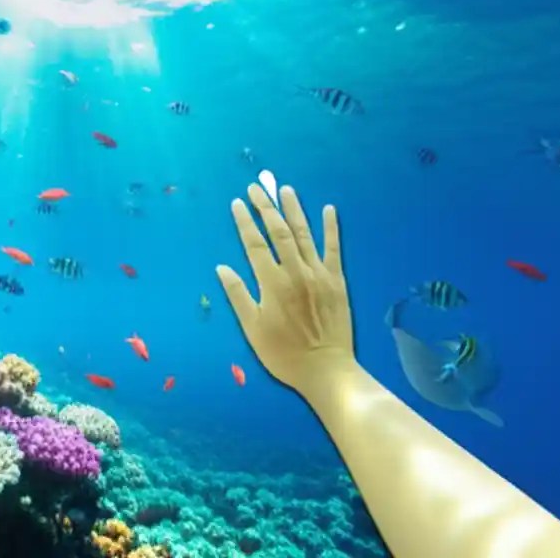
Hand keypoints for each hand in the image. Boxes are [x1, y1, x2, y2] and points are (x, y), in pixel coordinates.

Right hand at [216, 184, 354, 394]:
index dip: (244, 222)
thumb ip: (237, 295)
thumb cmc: (282, 353)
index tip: (237, 204)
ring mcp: (319, 275)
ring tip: (285, 189)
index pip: (255, 245)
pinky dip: (331, 228)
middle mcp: (296, 273)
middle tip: (256, 188)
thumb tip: (222, 267)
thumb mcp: (251, 329)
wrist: (326, 370)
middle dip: (266, 208)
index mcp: (272, 284)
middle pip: (279, 232)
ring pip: (304, 235)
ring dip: (294, 210)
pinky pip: (334, 249)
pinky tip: (329, 209)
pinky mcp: (337, 281)